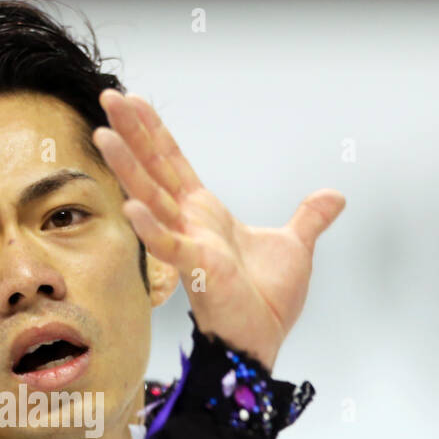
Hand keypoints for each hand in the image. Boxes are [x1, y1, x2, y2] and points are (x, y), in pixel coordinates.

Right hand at [93, 89, 344, 371]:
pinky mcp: (197, 270)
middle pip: (155, 168)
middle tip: (107, 97)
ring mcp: (189, 245)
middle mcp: (190, 223)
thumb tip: (335, 196)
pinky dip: (150, 227)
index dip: (154, 131)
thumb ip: (308, 218)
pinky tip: (131, 206)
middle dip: (131, 134)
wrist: (264, 340)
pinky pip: (168, 246)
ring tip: (104, 136)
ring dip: (128, 169)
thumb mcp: (295, 246)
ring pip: (152, 199)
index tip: (132, 100)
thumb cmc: (268, 300)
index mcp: (207, 213)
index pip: (174, 162)